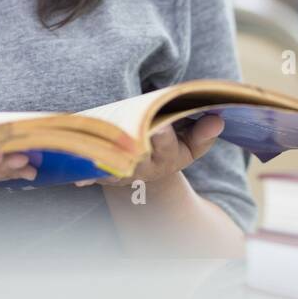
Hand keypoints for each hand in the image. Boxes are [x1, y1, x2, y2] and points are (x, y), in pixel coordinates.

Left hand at [75, 114, 224, 187]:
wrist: (147, 171)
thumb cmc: (172, 148)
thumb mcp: (191, 145)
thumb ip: (203, 134)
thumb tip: (218, 120)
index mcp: (167, 156)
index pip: (166, 145)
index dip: (163, 137)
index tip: (160, 126)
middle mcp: (144, 166)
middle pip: (137, 156)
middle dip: (131, 147)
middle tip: (122, 137)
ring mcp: (123, 172)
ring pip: (113, 167)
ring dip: (104, 161)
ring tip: (93, 153)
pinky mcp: (103, 175)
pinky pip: (93, 175)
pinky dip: (87, 176)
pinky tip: (79, 178)